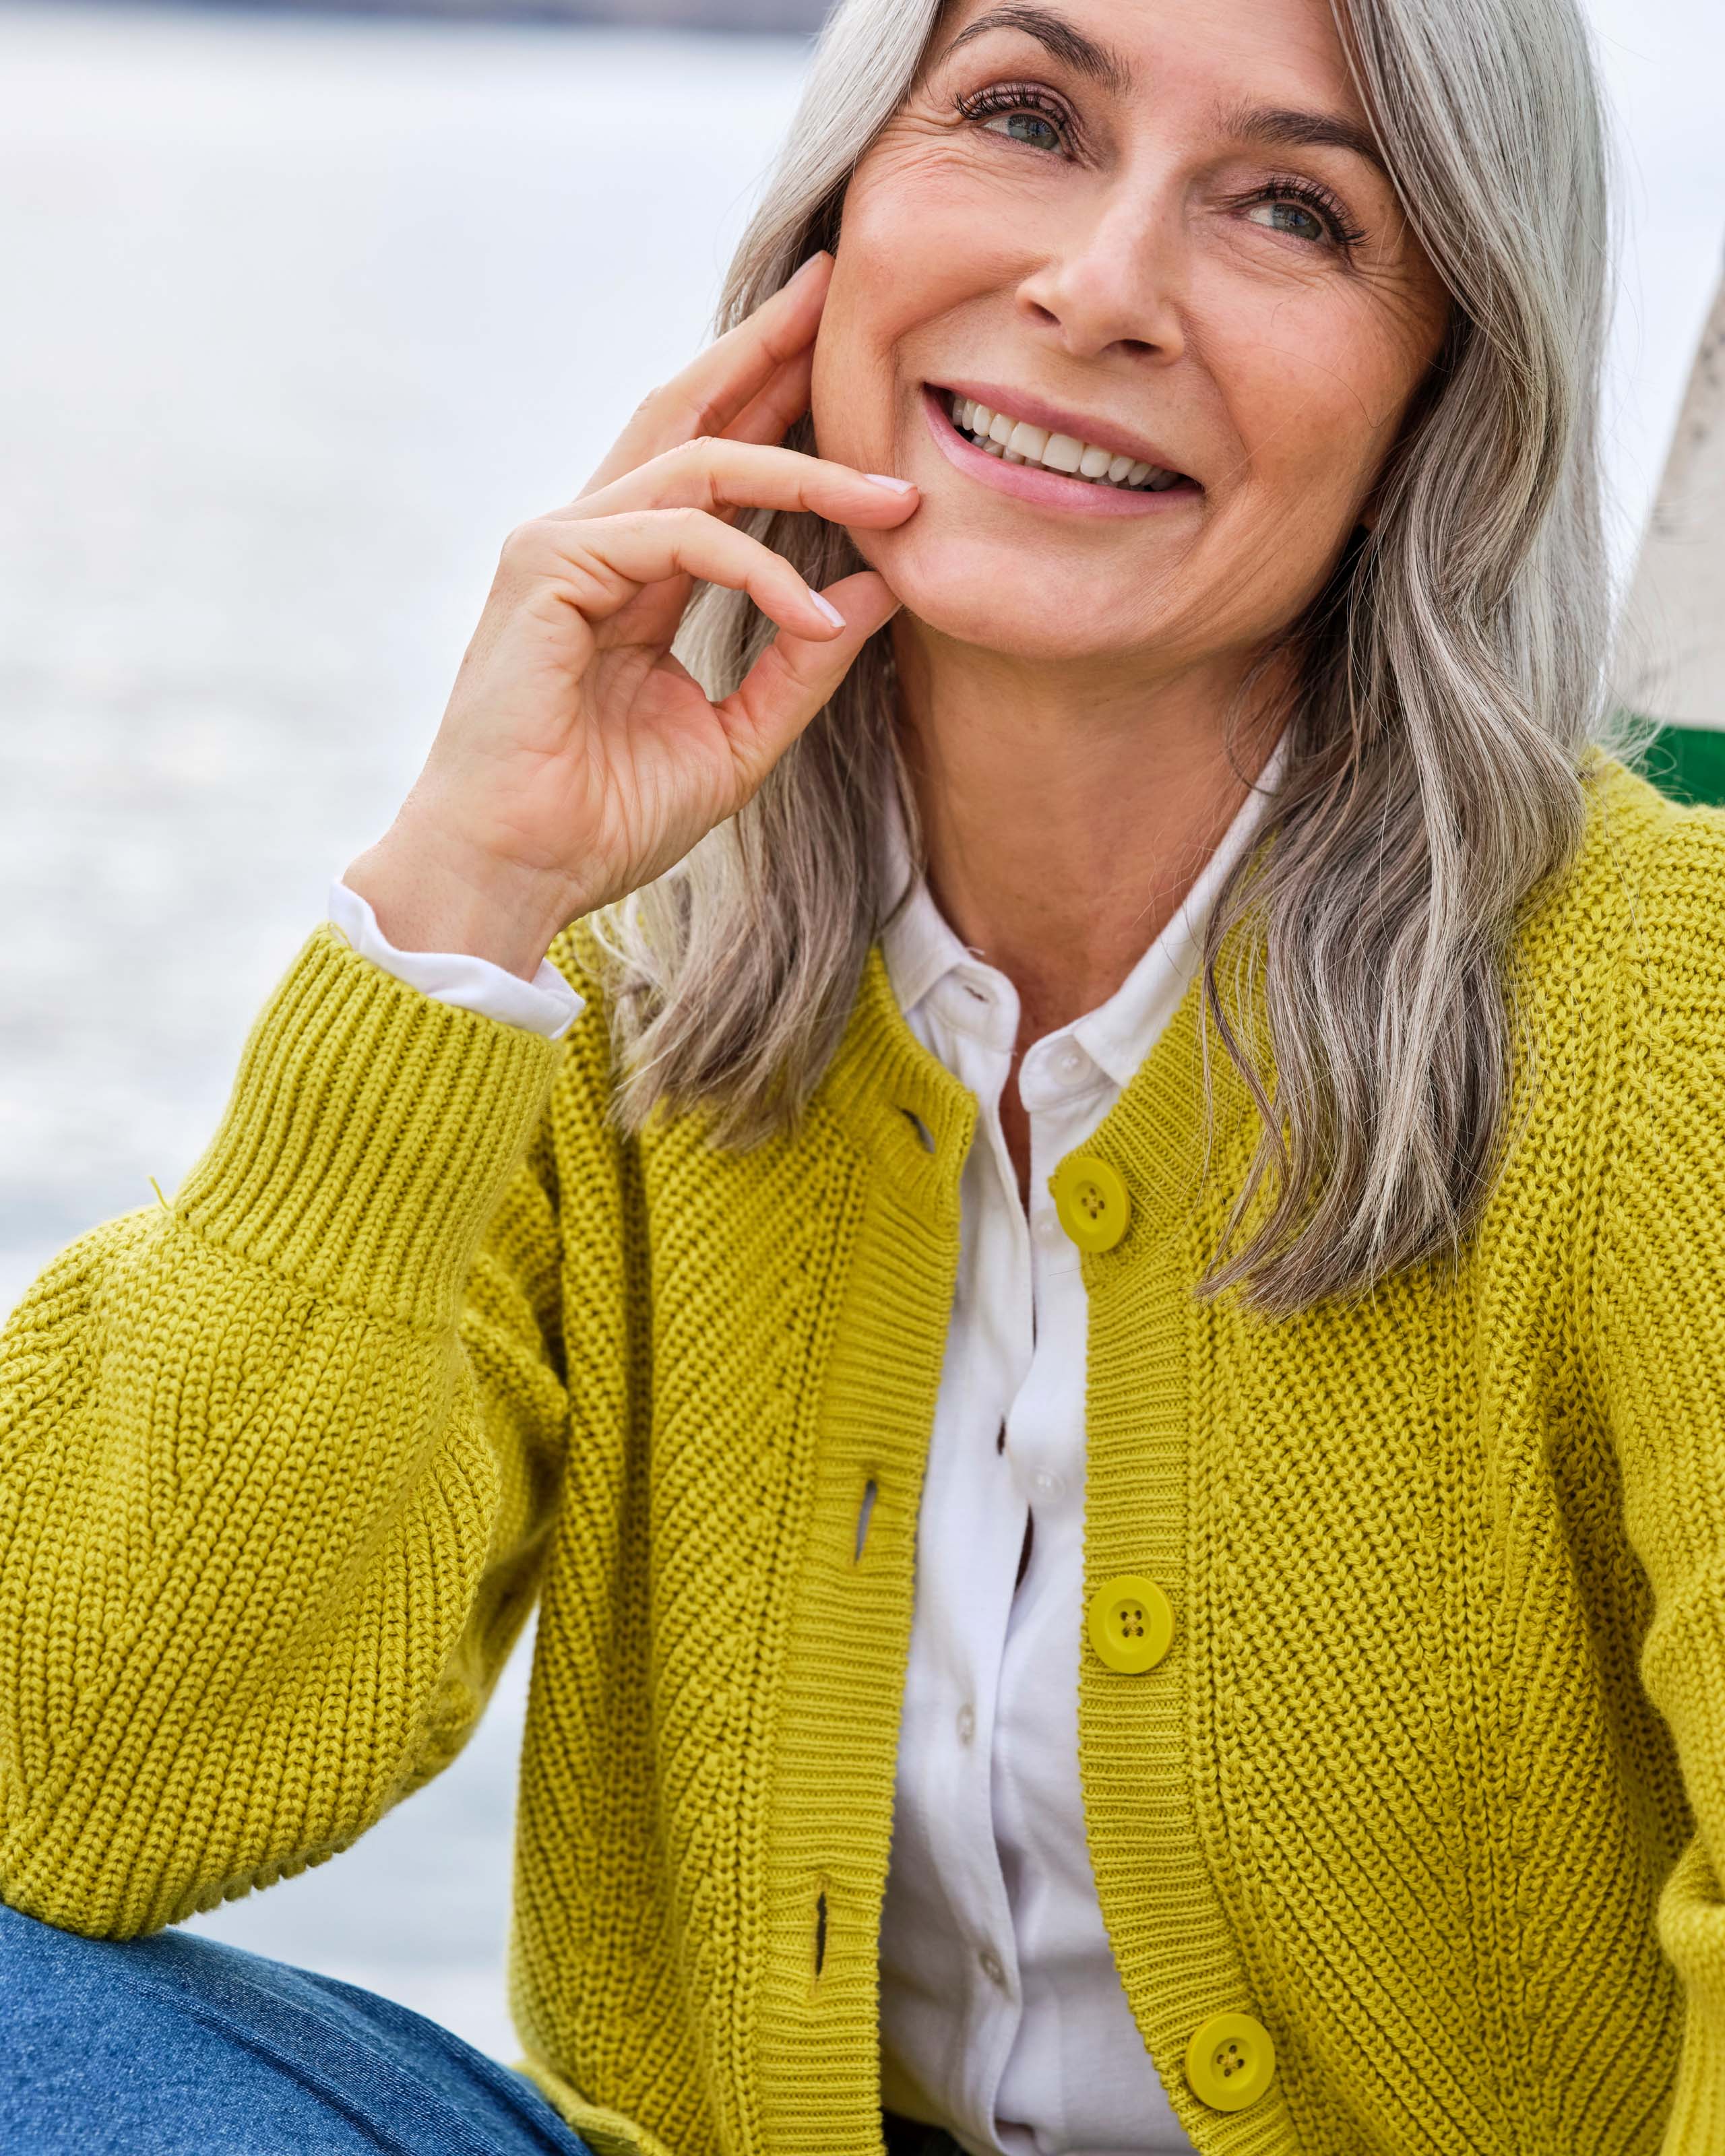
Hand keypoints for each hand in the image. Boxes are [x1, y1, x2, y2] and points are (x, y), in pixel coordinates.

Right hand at [341, 251, 916, 980]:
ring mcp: (561, 545)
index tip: (841, 352)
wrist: (513, 876)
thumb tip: (877, 591)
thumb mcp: (734, 742)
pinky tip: (814, 615)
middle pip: (688, 414)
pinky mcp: (547, 569)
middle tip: (838, 293)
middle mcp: (590, 540)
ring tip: (892, 500)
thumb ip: (800, 667)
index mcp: (629, 574)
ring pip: (697, 463)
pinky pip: (678, 536)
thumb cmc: (602, 821)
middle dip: (767, 352)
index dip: (769, 396)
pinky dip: (757, 568)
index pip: (708, 459)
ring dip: (802, 472)